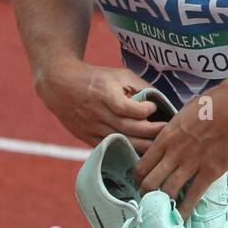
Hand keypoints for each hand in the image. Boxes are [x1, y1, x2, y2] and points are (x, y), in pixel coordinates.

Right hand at [35, 61, 165, 153]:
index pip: (126, 108)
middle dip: (150, 132)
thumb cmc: (95, 78)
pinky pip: (110, 148)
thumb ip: (140, 86)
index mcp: (104, 93)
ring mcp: (91, 127)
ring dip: (142, 146)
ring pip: (120, 142)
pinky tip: (140, 152)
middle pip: (127, 128)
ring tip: (158, 145)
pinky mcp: (88, 138)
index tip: (153, 108)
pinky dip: (126, 152)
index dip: (143, 111)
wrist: (60, 86)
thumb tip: (161, 99)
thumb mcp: (118, 74)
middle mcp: (97, 112)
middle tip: (166, 131)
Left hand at [133, 81, 227, 217]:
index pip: (142, 165)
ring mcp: (191, 164)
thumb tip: (168, 140)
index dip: (138, 179)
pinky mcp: (210, 172)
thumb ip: (173, 132)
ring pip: (168, 191)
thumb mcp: (182, 115)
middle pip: (150, 182)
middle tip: (150, 200)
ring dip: (164, 204)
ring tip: (163, 212)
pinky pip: (193, 195)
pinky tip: (181, 217)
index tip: (140, 184)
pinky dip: (185, 209)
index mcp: (165, 138)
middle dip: (147, 194)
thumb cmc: (210, 104)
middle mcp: (174, 154)